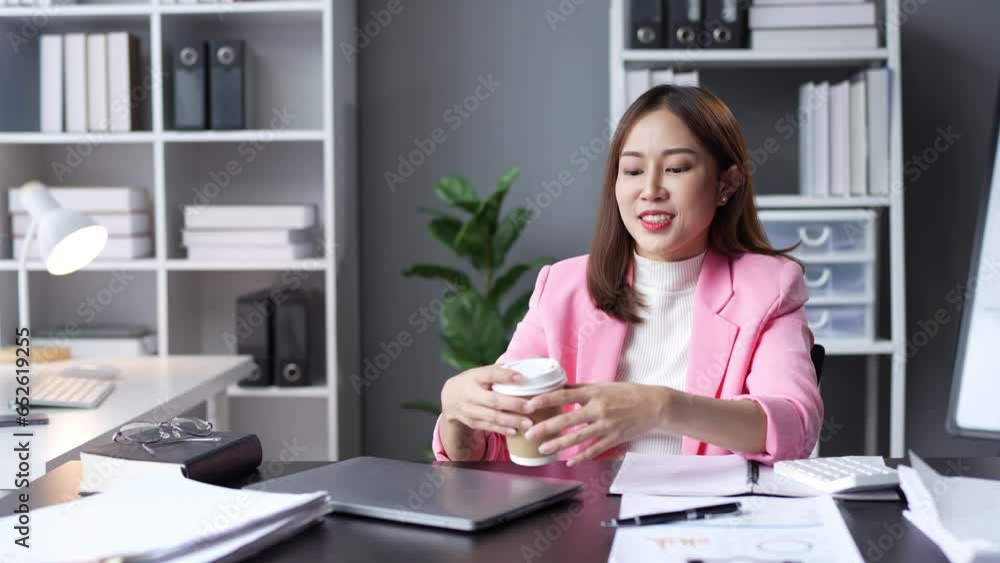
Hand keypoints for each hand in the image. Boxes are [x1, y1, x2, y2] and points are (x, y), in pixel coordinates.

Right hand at [440, 365, 534, 435]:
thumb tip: (522, 369)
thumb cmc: (472, 382)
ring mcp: (469, 410)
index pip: (489, 374)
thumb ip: (497, 371)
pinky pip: (488, 427)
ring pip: (492, 416)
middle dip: (513, 404)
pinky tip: (515, 431)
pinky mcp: (471, 422)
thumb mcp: (479, 373)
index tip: (521, 377)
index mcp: (474, 377)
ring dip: (511, 421)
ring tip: (528, 423)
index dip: (505, 376)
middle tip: (531, 407)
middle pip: (493, 400)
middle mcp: (470, 394)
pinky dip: (502, 429)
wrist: (449, 398)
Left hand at [522, 383, 674, 465]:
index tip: (530, 404)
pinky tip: (569, 461)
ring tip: (543, 449)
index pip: (565, 395)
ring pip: (578, 437)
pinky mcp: (614, 438)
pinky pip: (594, 449)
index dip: (546, 400)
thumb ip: (581, 389)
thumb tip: (559, 388)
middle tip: (529, 434)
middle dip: (546, 427)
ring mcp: (606, 425)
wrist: (654, 405)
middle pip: (568, 419)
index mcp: (594, 392)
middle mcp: (599, 408)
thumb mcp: (603, 386)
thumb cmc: (627, 393)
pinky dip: (581, 456)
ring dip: (559, 444)